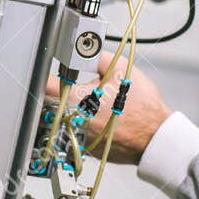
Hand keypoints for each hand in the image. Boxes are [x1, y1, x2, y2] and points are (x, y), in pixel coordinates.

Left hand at [42, 51, 172, 165]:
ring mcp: (79, 136)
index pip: (48, 86)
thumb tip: (84, 50)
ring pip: (63, 120)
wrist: (156, 136)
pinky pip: (76, 133)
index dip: (44, 76)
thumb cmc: (143, 107)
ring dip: (71, 110)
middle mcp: (75, 119)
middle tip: (74, 88)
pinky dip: (82, 125)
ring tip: (93, 106)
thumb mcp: (122, 70)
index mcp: (80, 99)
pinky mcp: (85, 148)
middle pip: (52, 104)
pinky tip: (100, 120)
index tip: (43, 72)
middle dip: (60, 94)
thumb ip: (98, 57)